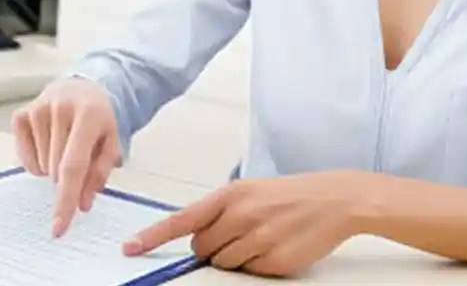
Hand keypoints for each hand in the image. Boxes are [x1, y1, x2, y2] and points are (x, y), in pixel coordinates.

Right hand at [11, 78, 119, 237]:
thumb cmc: (99, 119)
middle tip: (79, 159)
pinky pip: (24, 159)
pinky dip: (38, 162)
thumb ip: (99, 174)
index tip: (59, 226)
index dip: (66, 199)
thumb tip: (82, 204)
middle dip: (68, 179)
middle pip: (56, 170)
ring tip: (66, 145)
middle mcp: (60, 108)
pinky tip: (49, 144)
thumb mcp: (111, 143)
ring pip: (41, 167)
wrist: (83, 88)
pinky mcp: (21, 115)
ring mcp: (37, 109)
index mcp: (89, 114)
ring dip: (53, 169)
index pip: (73, 166)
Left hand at [123, 172, 366, 276]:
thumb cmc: (292, 195)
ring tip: (261, 238)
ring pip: (223, 264)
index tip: (130, 247)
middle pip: (201, 249)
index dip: (153, 236)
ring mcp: (259, 239)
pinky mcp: (275, 260)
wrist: (336, 199)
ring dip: (235, 258)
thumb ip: (222, 213)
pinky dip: (257, 266)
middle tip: (235, 236)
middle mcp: (242, 215)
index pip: (182, 219)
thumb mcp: (251, 192)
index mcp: (231, 194)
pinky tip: (275, 248)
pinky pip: (249, 273)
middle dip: (211, 249)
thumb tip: (198, 241)